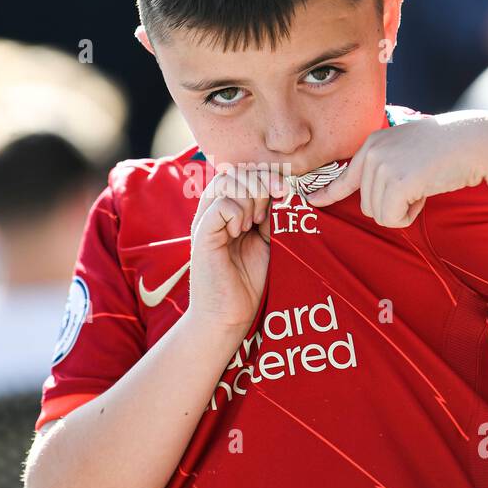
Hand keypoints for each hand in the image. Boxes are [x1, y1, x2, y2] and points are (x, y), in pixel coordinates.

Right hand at [186, 165, 283, 331]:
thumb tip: (283, 190)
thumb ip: (271, 216)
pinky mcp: (203, 236)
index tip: (285, 190)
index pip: (241, 173)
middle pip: (233, 172)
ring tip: (255, 222)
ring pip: (225, 182)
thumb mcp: (267, 241)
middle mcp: (213, 212)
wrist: (229, 316)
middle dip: (261, 180)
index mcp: (227, 211)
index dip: (265, 174)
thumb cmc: (247, 282)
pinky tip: (241, 230)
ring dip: (250, 196)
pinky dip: (237, 212)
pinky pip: (221, 205)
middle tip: (275, 201)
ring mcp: (206, 223)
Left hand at [305, 112, 487, 225]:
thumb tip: (373, 200)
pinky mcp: (397, 182)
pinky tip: (423, 195)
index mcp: (372, 144)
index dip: (327, 192)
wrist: (474, 141)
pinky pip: (391, 218)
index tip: (312, 201)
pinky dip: (408, 215)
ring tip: (423, 186)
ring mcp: (383, 166)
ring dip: (402, 210)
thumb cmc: (447, 150)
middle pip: (366, 205)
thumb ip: (386, 167)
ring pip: (378, 214)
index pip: (343, 175)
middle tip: (417, 186)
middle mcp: (372, 153)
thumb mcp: (407, 151)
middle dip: (392, 205)